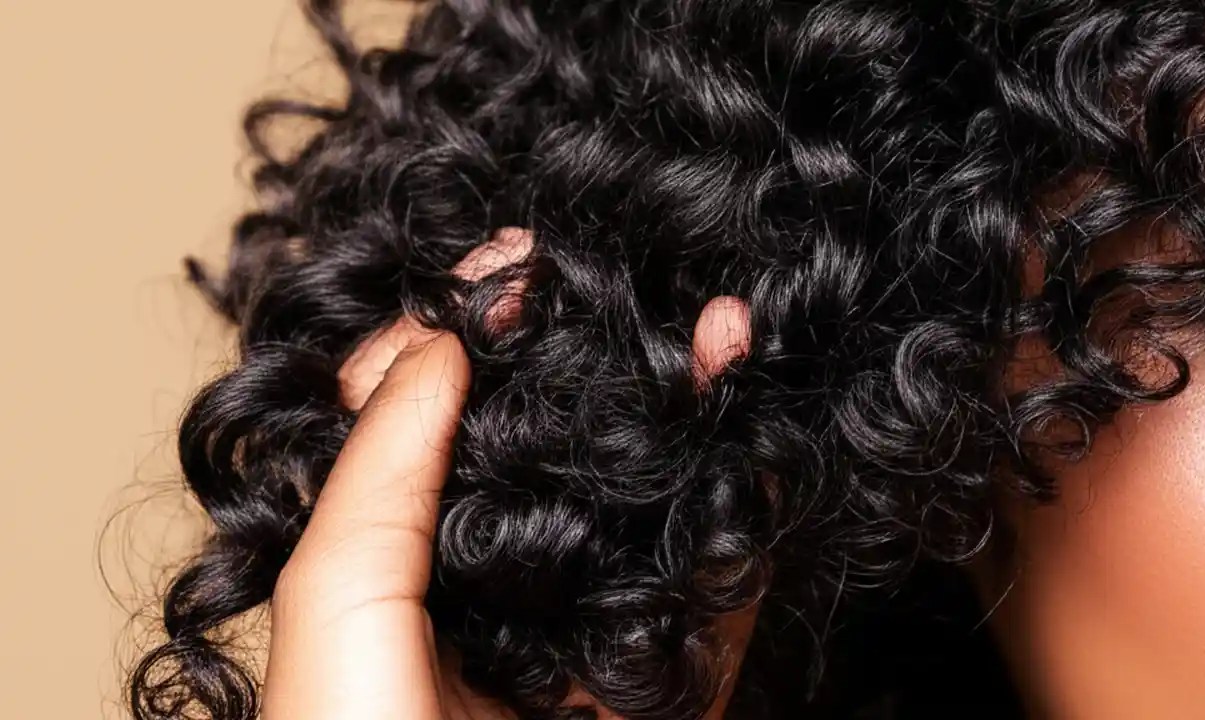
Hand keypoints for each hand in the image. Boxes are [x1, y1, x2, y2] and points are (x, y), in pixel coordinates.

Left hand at [261, 231, 753, 718]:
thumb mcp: (334, 602)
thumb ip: (383, 469)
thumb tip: (441, 338)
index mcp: (397, 557)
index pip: (437, 416)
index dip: (472, 332)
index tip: (517, 261)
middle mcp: (491, 581)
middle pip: (556, 444)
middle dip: (603, 358)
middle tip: (638, 283)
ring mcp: (580, 630)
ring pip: (648, 498)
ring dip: (692, 410)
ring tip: (722, 328)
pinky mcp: (659, 683)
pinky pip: (718, 589)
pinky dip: (750, 507)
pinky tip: (762, 432)